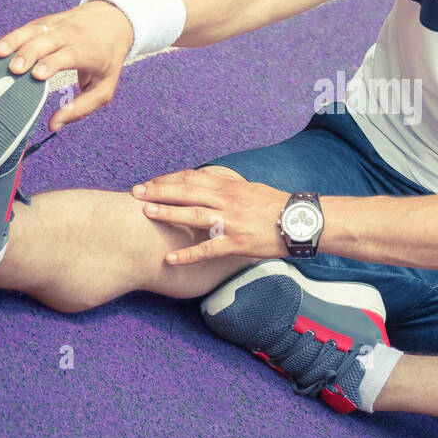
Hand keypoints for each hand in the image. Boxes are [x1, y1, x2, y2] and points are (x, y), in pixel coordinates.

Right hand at [0, 0, 134, 131]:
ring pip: (33, 31)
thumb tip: (53, 125)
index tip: (36, 75)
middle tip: (13, 69)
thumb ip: (81, 108)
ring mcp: (58, 25)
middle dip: (29, 53)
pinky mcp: (47, 21)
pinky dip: (11, 37)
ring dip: (14, 41)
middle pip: (46, 42)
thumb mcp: (104, 87)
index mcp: (88, 51)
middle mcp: (71, 35)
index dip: (51, 63)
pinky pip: (27, 28)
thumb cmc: (107, 59)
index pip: (67, 55)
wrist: (114, 20)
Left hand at [131, 170, 288, 264]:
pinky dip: (188, 254)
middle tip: (136, 192)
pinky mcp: (237, 243)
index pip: (193, 178)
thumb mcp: (252, 189)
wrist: (301, 222)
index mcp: (230, 187)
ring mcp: (231, 222)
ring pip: (194, 214)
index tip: (152, 182)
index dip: (170, 179)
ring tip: (147, 213)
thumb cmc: (278, 206)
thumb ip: (229, 188)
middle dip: (160, 190)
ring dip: (168, 213)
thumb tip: (211, 186)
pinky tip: (170, 259)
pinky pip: (208, 249)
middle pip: (187, 191)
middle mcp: (228, 201)